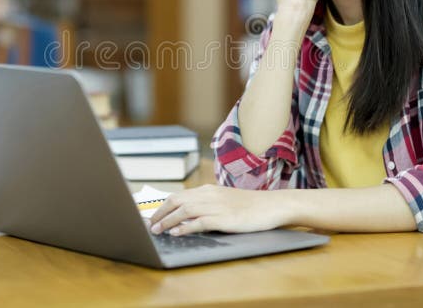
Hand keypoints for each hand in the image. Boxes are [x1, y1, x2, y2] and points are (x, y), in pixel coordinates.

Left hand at [149, 184, 287, 235]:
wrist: (272, 205)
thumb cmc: (249, 205)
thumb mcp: (225, 200)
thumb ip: (208, 204)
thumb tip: (188, 214)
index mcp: (208, 189)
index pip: (179, 195)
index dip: (163, 206)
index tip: (153, 215)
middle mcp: (210, 195)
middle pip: (177, 200)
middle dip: (160, 213)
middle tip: (151, 225)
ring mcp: (217, 206)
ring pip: (185, 210)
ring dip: (168, 220)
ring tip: (158, 230)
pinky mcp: (225, 218)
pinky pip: (200, 222)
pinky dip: (185, 227)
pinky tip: (176, 232)